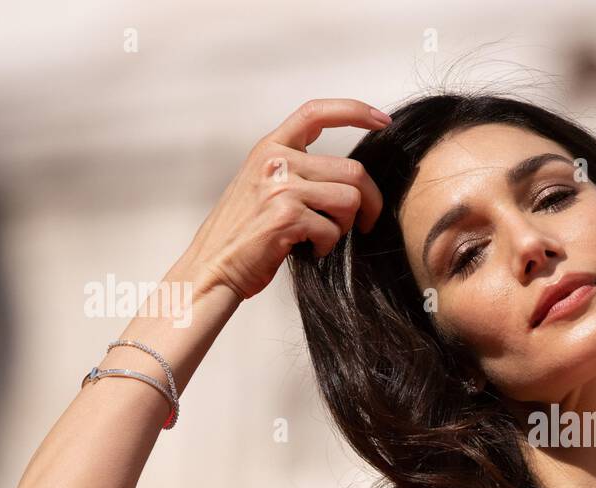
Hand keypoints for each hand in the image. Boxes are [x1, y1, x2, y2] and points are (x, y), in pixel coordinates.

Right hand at [181, 98, 390, 299]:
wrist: (213, 267)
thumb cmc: (245, 234)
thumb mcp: (265, 186)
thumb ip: (299, 171)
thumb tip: (353, 175)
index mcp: (270, 148)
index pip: (317, 112)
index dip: (354, 111)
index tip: (382, 120)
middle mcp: (275, 161)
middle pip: (353, 171)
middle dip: (369, 202)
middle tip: (364, 222)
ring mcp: (280, 187)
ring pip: (350, 200)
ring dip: (345, 226)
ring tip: (322, 236)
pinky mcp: (286, 216)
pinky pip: (333, 230)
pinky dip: (327, 246)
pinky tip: (309, 249)